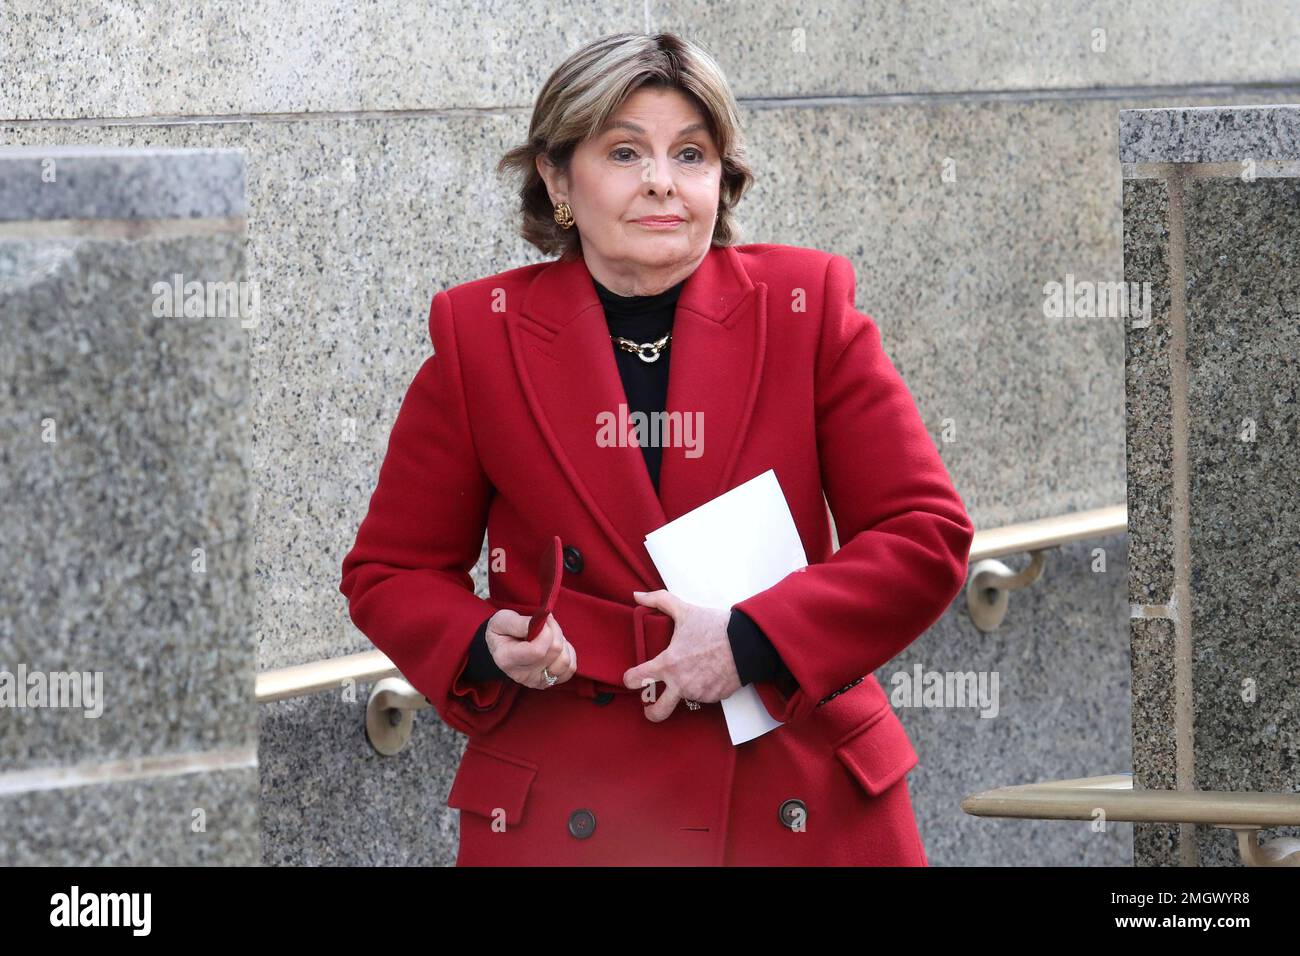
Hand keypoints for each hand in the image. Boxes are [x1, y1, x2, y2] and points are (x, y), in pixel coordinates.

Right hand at [483, 609, 576, 689]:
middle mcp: (522, 675)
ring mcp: (537, 682)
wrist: (503, 646)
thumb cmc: (502, 631)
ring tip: (550, 635)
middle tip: (546, 623)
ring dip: (562, 642)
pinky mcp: (550, 683)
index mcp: (507, 659)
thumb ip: (517, 622)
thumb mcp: (501, 620)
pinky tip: (555, 646)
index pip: (538, 651)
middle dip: (555, 631)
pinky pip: (570, 668)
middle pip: (554, 652)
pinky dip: (567, 653)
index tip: (542, 621)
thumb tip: (539, 624)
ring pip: (565, 661)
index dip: (547, 632)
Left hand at [622, 589, 741, 721]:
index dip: (629, 679)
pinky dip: (703, 688)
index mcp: (668, 664)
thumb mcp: (685, 610)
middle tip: (649, 708)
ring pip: (685, 699)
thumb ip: (658, 601)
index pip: (637, 679)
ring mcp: (698, 694)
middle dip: (651, 713)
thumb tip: (637, 595)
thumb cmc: (715, 627)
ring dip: (684, 690)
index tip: (630, 678)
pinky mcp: (715, 698)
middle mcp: (681, 684)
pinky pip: (704, 697)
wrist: (747, 642)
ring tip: (693, 671)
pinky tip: (708, 673)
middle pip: (658, 711)